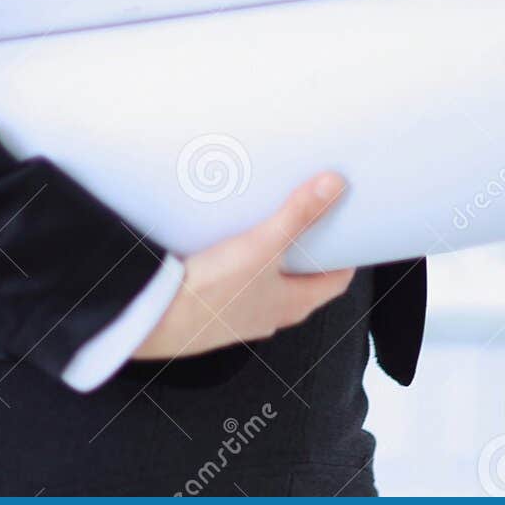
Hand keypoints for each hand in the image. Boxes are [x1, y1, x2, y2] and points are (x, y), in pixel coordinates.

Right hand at [131, 172, 354, 361]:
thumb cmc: (213, 294)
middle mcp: (272, 312)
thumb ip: (298, 215)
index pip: (336, 280)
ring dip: (271, 255)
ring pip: (269, 280)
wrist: (158, 318)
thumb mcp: (262, 247)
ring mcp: (243, 312)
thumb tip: (334, 186)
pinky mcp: (216, 307)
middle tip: (305, 216)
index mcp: (294, 304)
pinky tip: (226, 243)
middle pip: (302, 278)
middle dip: (306, 248)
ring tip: (265, 222)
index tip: (346, 228)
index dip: (345, 253)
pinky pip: (238, 281)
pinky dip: (241, 261)